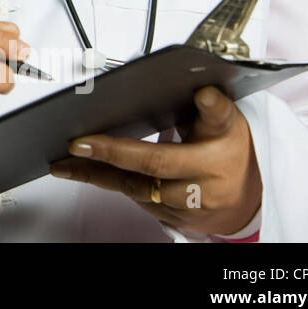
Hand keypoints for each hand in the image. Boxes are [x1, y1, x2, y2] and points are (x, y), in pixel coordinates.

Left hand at [48, 85, 261, 236]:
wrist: (243, 204)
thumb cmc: (230, 155)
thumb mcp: (230, 124)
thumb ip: (214, 108)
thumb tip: (202, 90)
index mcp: (219, 151)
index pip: (213, 125)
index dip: (205, 111)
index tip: (199, 95)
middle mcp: (203, 182)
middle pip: (156, 165)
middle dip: (113, 153)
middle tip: (79, 143)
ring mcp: (185, 204)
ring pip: (135, 187)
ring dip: (95, 173)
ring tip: (64, 160)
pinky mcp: (169, 217)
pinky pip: (131, 196)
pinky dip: (104, 181)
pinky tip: (80, 170)